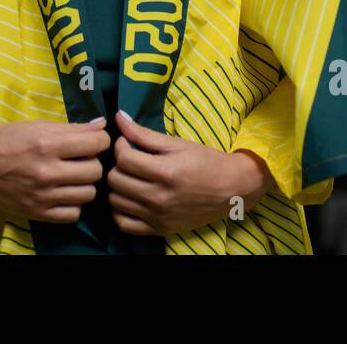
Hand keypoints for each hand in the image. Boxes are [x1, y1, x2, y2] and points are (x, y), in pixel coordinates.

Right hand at [0, 119, 109, 223]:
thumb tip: (102, 125)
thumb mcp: (37, 126)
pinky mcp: (37, 212)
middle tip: (82, 159)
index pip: (97, 143)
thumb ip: (72, 128)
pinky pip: (73, 214)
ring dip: (85, 183)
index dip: (100, 139)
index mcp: (48, 144)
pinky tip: (64, 193)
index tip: (93, 140)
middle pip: (96, 170)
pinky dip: (73, 204)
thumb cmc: (6, 139)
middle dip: (93, 161)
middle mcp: (47, 171)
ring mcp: (42, 195)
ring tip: (73, 176)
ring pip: (88, 194)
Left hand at [106, 110, 273, 235]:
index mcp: (166, 172)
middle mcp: (160, 198)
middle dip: (117, 165)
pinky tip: (128, 199)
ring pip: (115, 201)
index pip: (123, 159)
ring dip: (117, 186)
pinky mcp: (159, 229)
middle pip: (116, 180)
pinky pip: (123, 224)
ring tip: (129, 177)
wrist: (232, 190)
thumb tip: (118, 118)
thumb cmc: (206, 162)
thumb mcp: (177, 143)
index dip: (119, 145)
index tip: (126, 143)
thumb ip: (144, 133)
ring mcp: (158, 216)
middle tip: (129, 160)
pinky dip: (119, 210)